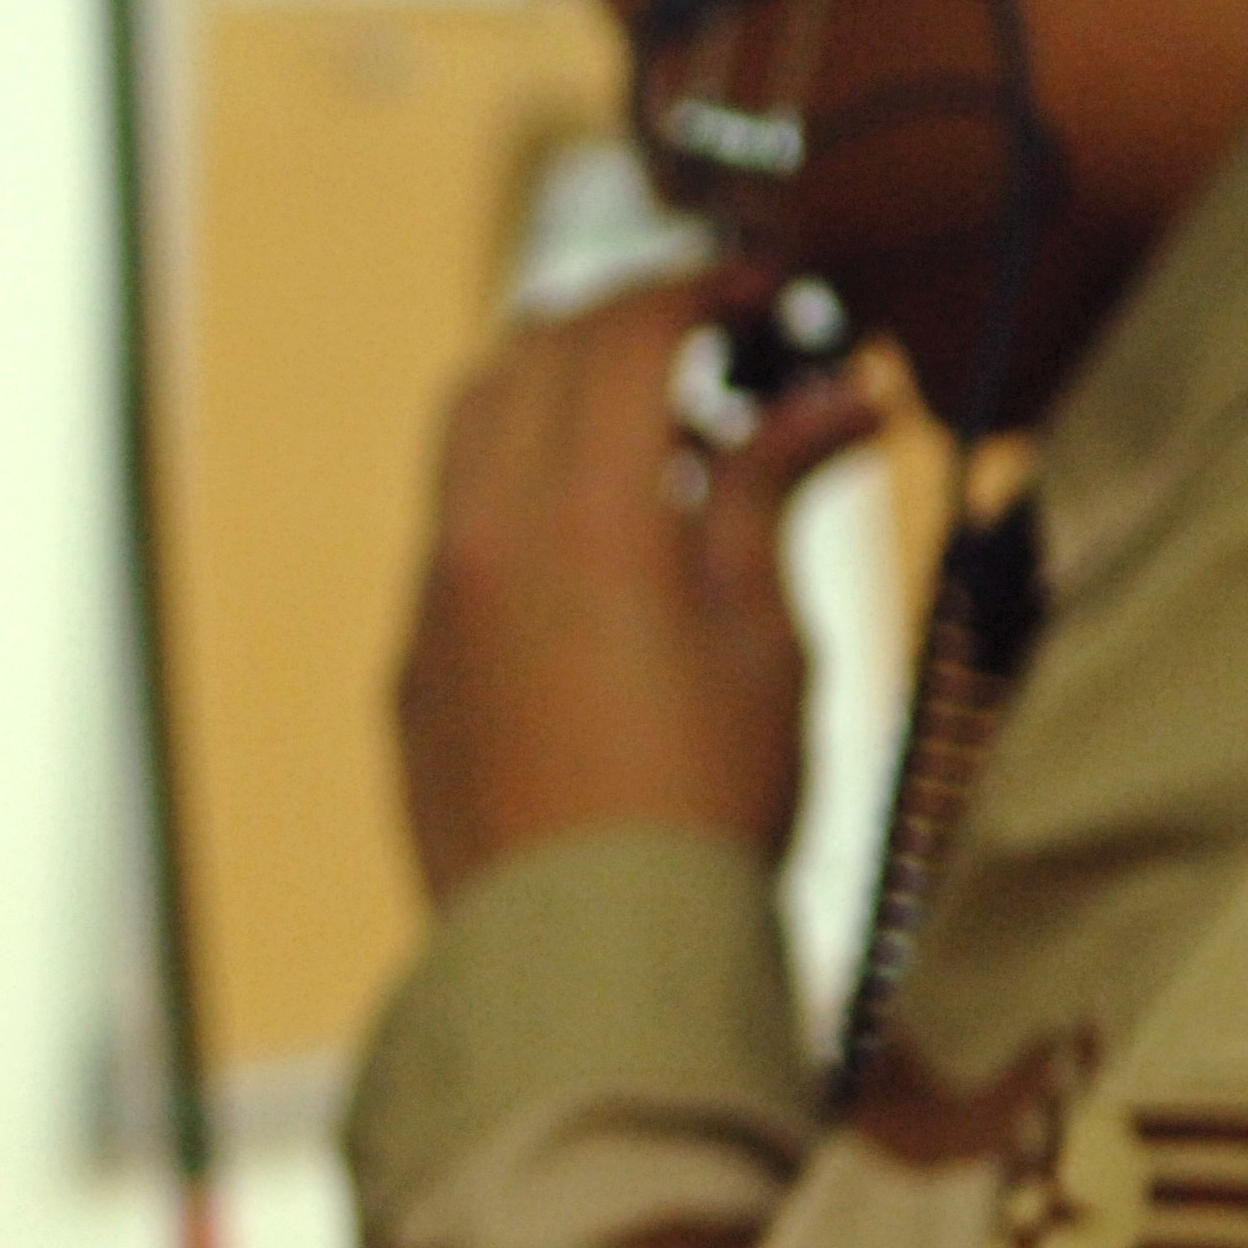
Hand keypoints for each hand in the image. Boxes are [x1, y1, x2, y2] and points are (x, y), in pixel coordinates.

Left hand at [395, 270, 878, 905]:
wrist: (586, 962)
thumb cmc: (707, 811)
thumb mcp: (768, 640)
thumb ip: (771, 496)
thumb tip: (836, 395)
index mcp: (579, 514)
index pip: (622, 332)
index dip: (696, 286)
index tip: (759, 290)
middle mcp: (480, 537)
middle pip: (530, 355)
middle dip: (622, 323)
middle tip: (713, 344)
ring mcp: (431, 600)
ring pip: (469, 429)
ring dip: (555, 395)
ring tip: (659, 439)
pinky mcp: (411, 663)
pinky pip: (453, 529)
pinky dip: (519, 492)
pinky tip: (600, 551)